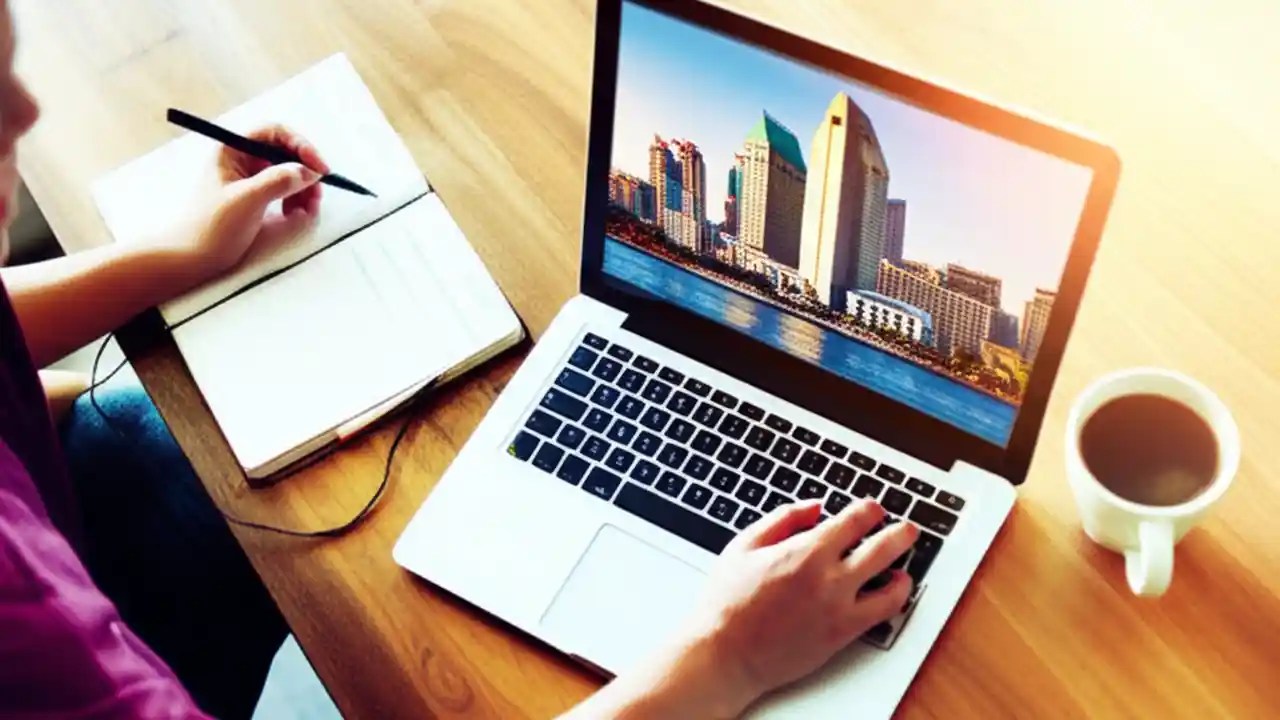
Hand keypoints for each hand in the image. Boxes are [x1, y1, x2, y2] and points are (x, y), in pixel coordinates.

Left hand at [169, 125, 329, 277]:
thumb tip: (309, 172)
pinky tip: (296, 214)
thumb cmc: (211, 226)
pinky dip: (297, 200)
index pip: (275, 133)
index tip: (318, 167)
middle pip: (285, 152)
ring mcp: (250, 178)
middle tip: (317, 191)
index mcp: (233, 149)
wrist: (192, 257)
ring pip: (288, 172)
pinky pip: (285, 190)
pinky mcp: (257, 197)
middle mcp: (243, 159)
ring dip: (304, 188)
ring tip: (308, 208)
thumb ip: (279, 181)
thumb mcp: (248, 200)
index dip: (300, 145)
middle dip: (305, 170)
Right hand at [557, 500, 917, 719]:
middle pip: (883, 545)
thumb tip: (814, 507)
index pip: (855, 520)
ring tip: (904, 561)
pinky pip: (884, 612)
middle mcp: (830, 577)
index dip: (870, 510)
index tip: (873, 508)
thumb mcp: (745, 545)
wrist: (724, 652)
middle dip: (900, 532)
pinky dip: (896, 598)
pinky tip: (893, 591)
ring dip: (903, 565)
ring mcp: (840, 607)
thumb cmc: (728, 602)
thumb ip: (783, 519)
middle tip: (906, 528)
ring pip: (892, 580)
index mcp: (806, 550)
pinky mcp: (843, 633)